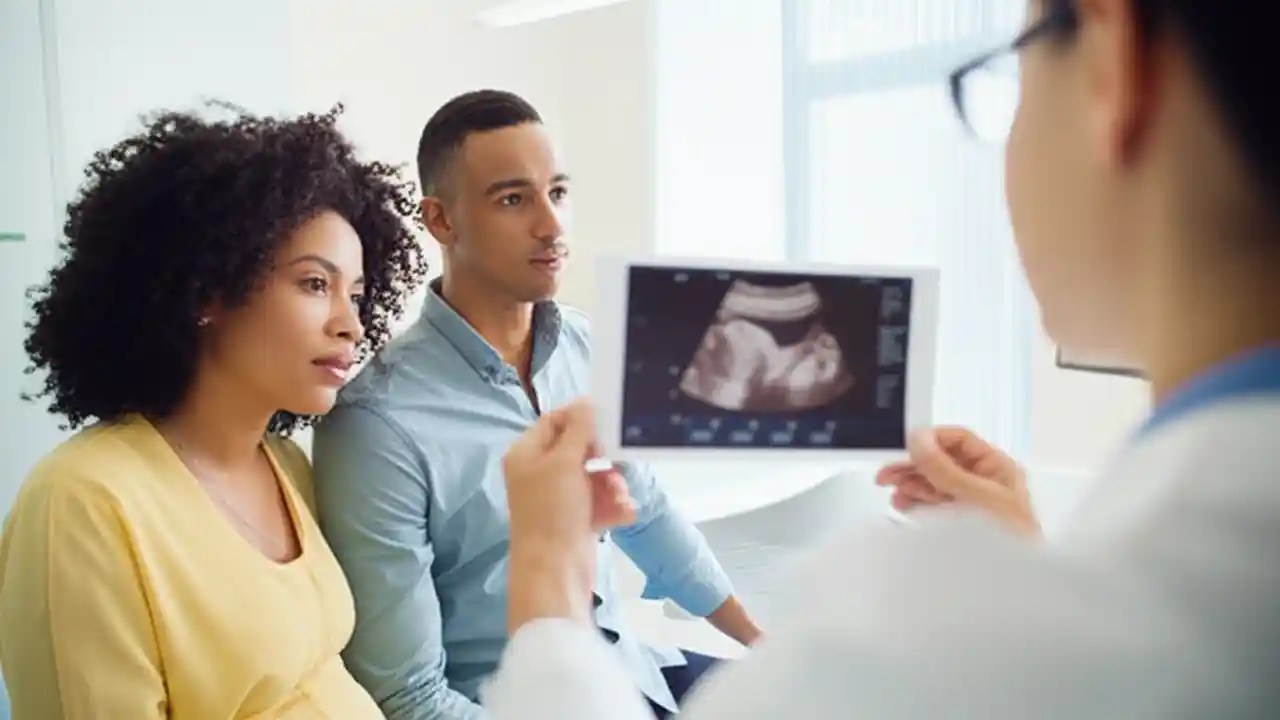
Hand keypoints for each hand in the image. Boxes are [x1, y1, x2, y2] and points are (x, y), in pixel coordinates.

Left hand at [503, 399, 637, 545]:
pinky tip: (625, 512)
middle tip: (615, 461)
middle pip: (579, 448)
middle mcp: (540, 472)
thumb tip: (585, 401)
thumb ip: (578, 429)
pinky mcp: (577, 518)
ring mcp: (559, 497)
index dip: (580, 419)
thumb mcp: (565, 462)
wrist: (555, 571)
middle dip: (603, 456)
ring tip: (619, 495)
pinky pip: (600, 500)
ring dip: (612, 482)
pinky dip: (614, 504)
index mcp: (527, 454)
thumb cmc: (553, 511)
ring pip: (594, 475)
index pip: (554, 421)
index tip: (607, 422)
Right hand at [877, 427, 1040, 537]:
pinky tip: (904, 505)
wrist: (1013, 580)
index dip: (933, 440)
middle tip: (888, 473)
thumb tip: (920, 441)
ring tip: (895, 493)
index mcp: (996, 468)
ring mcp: (972, 505)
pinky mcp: (961, 524)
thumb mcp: (974, 495)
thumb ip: (944, 468)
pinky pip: (933, 506)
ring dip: (911, 486)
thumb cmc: (1010, 538)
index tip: (909, 447)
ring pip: (934, 485)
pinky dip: (916, 503)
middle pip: (942, 463)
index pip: (960, 440)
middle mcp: (984, 483)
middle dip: (913, 467)